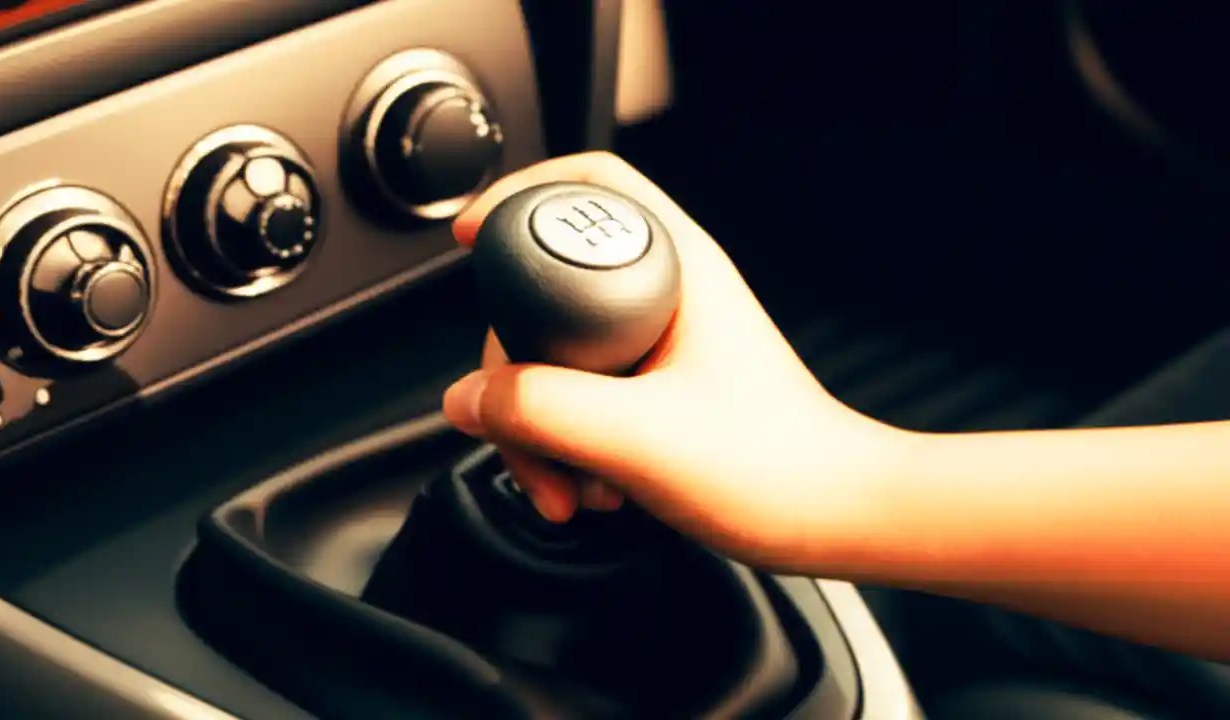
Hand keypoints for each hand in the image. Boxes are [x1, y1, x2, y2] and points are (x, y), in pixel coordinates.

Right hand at [442, 152, 904, 571]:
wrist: (828, 518)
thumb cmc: (775, 468)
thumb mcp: (640, 439)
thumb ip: (543, 411)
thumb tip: (468, 397)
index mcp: (677, 267)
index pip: (585, 187)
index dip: (516, 199)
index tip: (468, 239)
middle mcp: (664, 292)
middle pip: (545, 292)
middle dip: (516, 375)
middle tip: (523, 436)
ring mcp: (656, 342)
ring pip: (554, 355)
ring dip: (539, 427)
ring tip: (569, 485)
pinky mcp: (651, 389)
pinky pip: (576, 396)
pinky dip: (564, 443)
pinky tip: (586, 487)